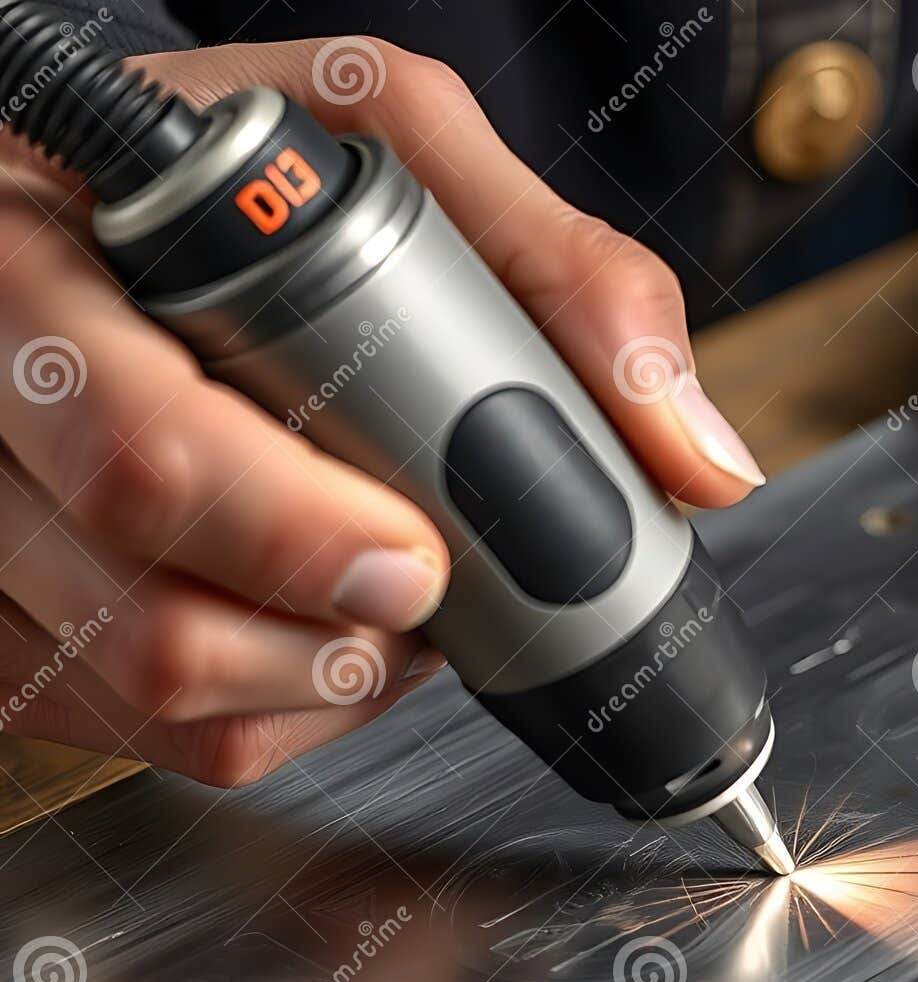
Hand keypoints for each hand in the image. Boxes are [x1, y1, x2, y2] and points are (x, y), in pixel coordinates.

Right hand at [0, 36, 761, 782]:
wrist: (100, 199)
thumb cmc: (233, 169)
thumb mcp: (396, 151)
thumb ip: (556, 275)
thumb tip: (696, 457)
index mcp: (43, 274)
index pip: (143, 456)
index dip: (301, 538)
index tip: (419, 556)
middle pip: (152, 630)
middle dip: (336, 643)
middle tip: (417, 582)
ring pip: (160, 709)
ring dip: (320, 682)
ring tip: (374, 586)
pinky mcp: (9, 636)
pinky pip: (153, 741)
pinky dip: (274, 708)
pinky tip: (307, 621)